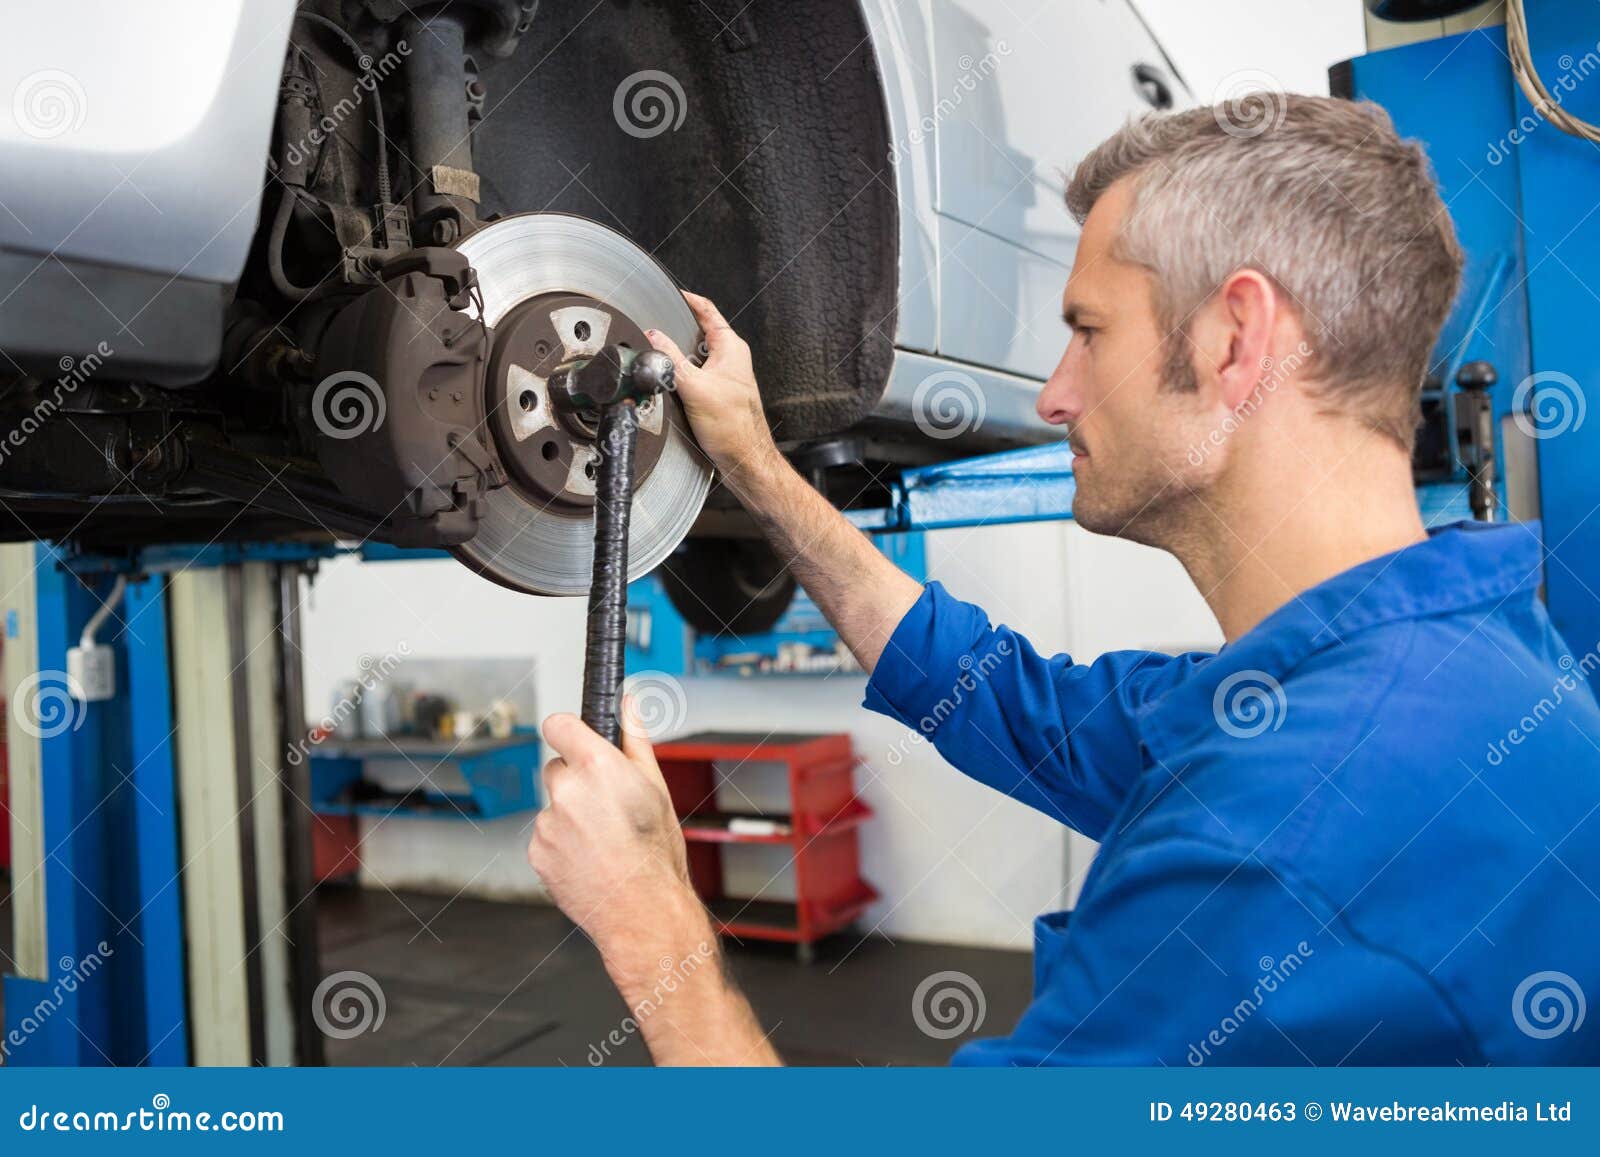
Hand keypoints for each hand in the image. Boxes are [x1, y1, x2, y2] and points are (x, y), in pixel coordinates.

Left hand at [527, 699, 710, 979]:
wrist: (641, 912)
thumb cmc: (656, 854)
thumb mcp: (656, 789)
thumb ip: (635, 741)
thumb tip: (627, 706)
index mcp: (597, 766)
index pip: (559, 725)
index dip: (568, 731)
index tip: (576, 740)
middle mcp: (566, 790)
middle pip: (558, 768)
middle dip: (577, 781)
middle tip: (607, 807)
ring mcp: (548, 823)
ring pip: (554, 807)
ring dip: (572, 817)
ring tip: (604, 842)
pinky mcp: (537, 851)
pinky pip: (547, 837)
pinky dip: (563, 845)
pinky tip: (591, 859)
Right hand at [646, 291, 778, 482]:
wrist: (744, 459)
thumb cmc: (734, 428)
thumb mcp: (694, 387)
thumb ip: (670, 360)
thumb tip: (652, 337)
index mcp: (731, 348)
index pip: (707, 311)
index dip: (688, 299)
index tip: (671, 292)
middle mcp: (731, 359)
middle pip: (698, 333)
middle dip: (676, 330)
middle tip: (656, 328)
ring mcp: (725, 377)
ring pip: (695, 356)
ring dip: (677, 356)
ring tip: (662, 360)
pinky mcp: (718, 394)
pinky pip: (695, 376)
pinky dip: (681, 376)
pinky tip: (672, 387)